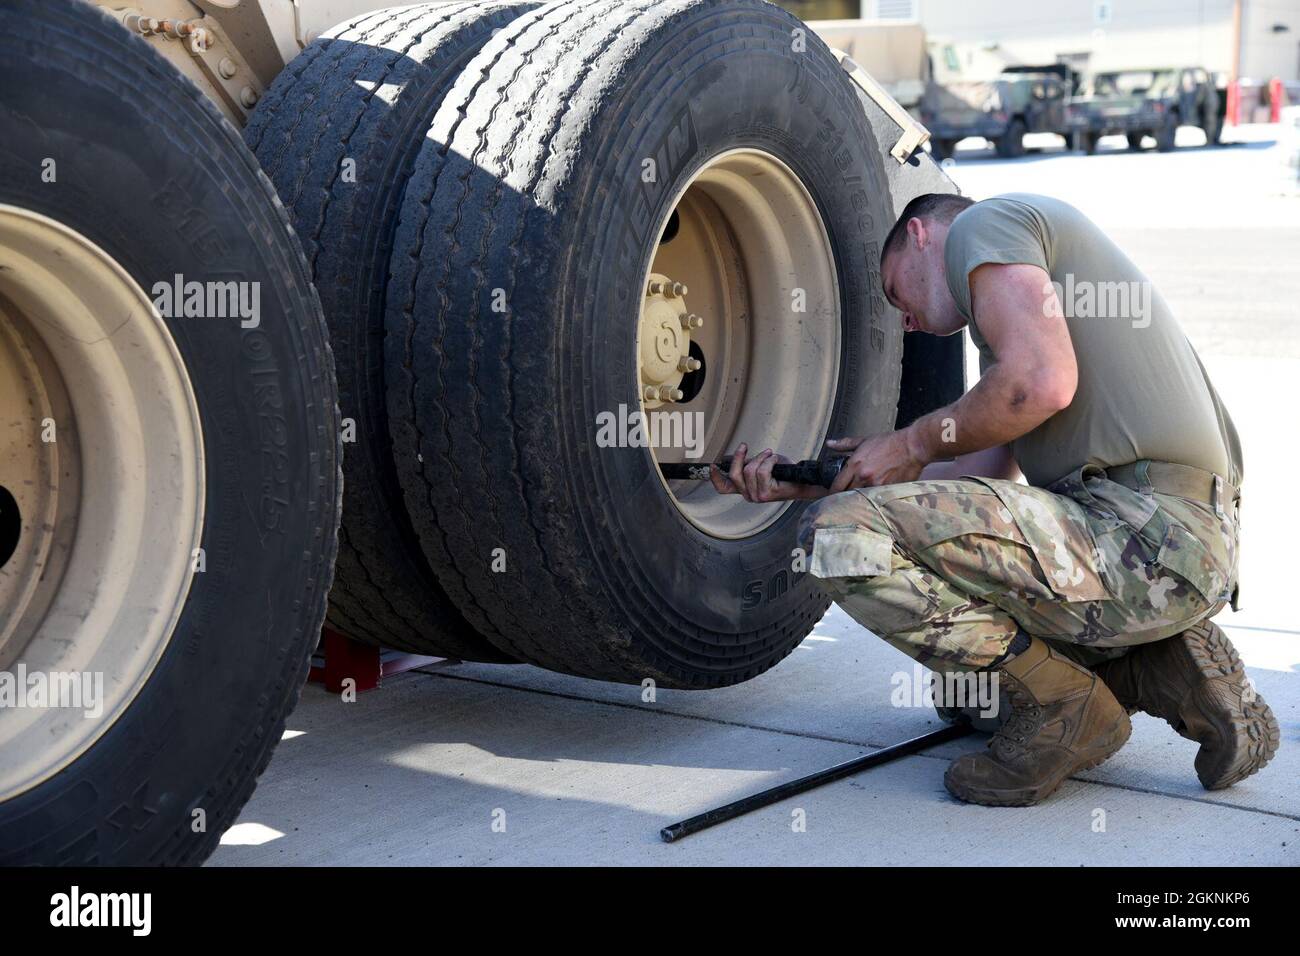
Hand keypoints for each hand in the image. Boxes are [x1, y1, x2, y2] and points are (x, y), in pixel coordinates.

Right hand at [709, 443, 824, 501]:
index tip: (712, 465)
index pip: (724, 488)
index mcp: (745, 490)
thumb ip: (749, 463)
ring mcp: (757, 496)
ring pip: (749, 470)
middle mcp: (749, 496)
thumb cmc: (784, 474)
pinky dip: (768, 460)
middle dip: (739, 457)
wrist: (802, 482)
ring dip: (760, 457)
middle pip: (734, 475)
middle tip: (744, 446)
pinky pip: (762, 470)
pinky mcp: (767, 493)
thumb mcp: (761, 465)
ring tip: (769, 454)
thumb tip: (737, 455)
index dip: (715, 477)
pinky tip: (775, 460)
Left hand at [826, 430, 925, 492]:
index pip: (836, 485)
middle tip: (842, 499)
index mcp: (855, 464)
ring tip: (857, 500)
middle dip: (843, 498)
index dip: (831, 492)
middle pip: (846, 495)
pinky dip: (872, 499)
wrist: (913, 447)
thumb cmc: (890, 442)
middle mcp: (863, 476)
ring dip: (857, 500)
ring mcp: (876, 485)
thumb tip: (829, 444)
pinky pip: (875, 499)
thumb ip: (845, 444)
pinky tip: (872, 499)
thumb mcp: (864, 440)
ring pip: (860, 499)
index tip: (831, 495)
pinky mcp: (888, 490)